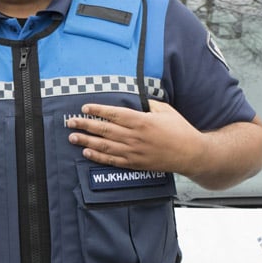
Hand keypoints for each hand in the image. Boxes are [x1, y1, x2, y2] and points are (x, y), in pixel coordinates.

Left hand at [66, 100, 200, 174]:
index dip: (97, 111)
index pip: (113, 114)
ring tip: (72, 137)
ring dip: (86, 141)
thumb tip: (136, 99)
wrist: (191, 154)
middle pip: (104, 130)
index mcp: (141, 121)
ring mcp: (134, 152)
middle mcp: (134, 136)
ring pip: (104, 146)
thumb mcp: (165, 110)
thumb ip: (148, 104)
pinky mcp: (135, 163)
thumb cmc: (180, 129)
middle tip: (70, 122)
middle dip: (84, 125)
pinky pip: (112, 160)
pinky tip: (86, 152)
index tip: (84, 108)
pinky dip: (97, 156)